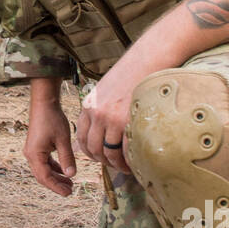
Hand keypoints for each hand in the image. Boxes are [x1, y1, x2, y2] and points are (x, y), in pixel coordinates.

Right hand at [24, 93, 76, 195]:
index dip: (56, 187)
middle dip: (56, 184)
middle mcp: (30, 155)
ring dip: (55, 177)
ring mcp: (32, 151)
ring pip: (43, 170)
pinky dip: (53, 168)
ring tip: (69, 183)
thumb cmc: (52, 119)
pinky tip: (64, 171)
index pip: (45, 177)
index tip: (68, 193)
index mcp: (34, 154)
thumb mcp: (63, 140)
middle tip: (70, 190)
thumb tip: (71, 175)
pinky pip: (44, 162)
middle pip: (42, 176)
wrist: (44, 103)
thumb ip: (67, 158)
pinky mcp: (36, 147)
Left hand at [75, 53, 153, 173]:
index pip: (81, 137)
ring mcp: (110, 118)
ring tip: (126, 167)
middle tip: (114, 166)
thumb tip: (102, 126)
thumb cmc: (130, 74)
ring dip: (116, 164)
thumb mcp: (106, 90)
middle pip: (93, 148)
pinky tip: (134, 161)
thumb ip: (101, 108)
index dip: (90, 152)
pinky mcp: (126, 121)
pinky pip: (123, 149)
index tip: (99, 157)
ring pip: (108, 152)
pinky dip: (128, 159)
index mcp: (89, 105)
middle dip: (103, 161)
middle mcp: (96, 113)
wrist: (147, 60)